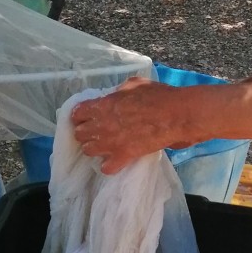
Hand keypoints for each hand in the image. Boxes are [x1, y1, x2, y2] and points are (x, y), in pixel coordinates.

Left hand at [69, 78, 192, 173]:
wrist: (174, 115)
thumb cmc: (157, 96)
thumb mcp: (134, 84)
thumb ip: (119, 92)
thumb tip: (115, 96)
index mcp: (102, 105)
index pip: (77, 114)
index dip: (81, 115)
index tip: (87, 116)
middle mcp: (101, 125)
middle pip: (79, 134)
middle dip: (86, 132)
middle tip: (96, 131)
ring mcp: (110, 143)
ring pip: (88, 151)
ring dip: (95, 148)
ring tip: (104, 146)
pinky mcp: (123, 157)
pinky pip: (106, 168)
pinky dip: (109, 165)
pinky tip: (114, 160)